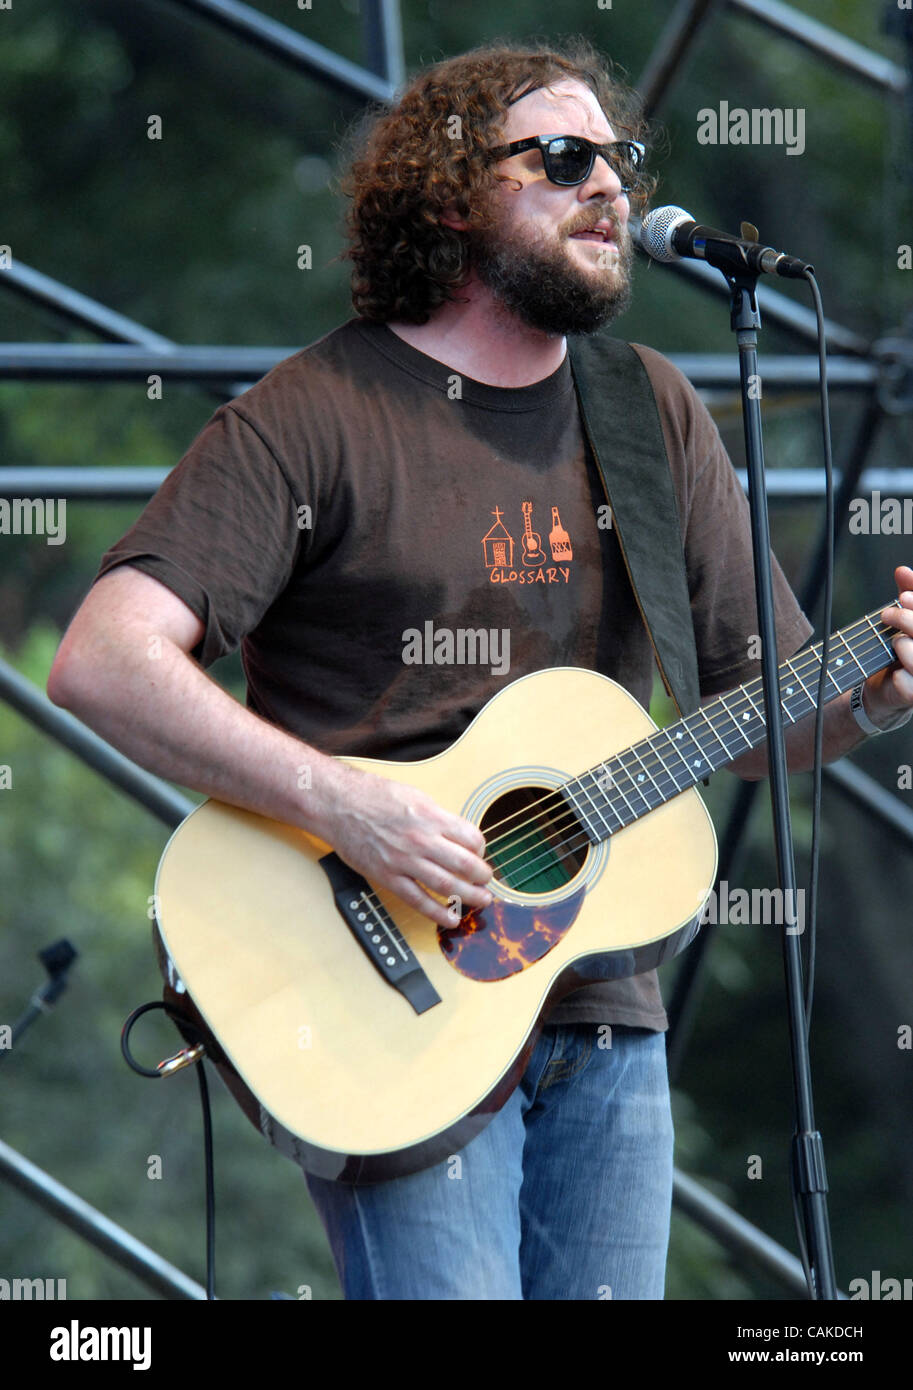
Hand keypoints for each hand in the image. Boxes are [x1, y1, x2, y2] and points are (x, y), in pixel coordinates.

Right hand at [314, 763, 493, 928]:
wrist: (339, 804)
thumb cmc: (374, 796)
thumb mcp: (415, 796)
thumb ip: (438, 817)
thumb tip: (458, 836)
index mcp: (431, 816)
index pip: (471, 838)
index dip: (481, 850)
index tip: (479, 855)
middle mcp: (421, 839)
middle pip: (465, 864)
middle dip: (482, 876)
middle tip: (487, 881)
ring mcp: (404, 860)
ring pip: (447, 885)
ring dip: (469, 896)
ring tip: (481, 901)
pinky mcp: (388, 876)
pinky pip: (418, 900)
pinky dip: (438, 912)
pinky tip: (451, 918)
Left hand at [864, 565, 912, 726]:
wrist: (889, 686)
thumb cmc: (903, 646)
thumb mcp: (906, 617)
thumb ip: (909, 593)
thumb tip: (902, 571)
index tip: (902, 595)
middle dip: (906, 619)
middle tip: (887, 614)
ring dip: (902, 645)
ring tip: (894, 643)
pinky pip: (909, 684)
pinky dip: (898, 675)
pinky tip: (895, 671)